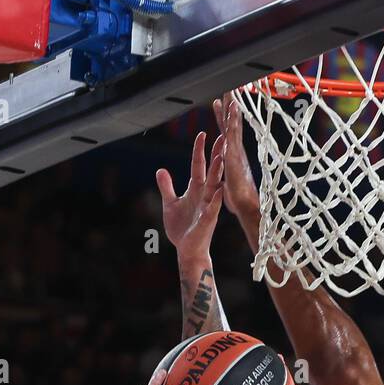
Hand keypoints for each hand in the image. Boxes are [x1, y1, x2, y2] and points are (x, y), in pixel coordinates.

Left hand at [156, 131, 224, 259]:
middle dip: (216, 154)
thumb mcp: (170, 203)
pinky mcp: (207, 221)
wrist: (186, 250)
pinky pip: (212, 208)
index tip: (202, 134)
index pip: (198, 166)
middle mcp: (204, 195)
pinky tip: (218, 190)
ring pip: (214, 186)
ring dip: (218, 172)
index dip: (199, 150)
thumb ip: (167, 187)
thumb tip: (161, 170)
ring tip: (221, 157)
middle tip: (222, 137)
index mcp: (195, 190)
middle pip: (211, 171)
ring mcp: (208, 207)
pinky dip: (215, 200)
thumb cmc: (181, 228)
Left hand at [213, 94, 259, 217]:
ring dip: (232, 108)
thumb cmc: (237, 199)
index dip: (225, 117)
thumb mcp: (225, 184)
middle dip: (230, 107)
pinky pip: (233, 134)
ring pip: (233, 125)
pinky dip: (233, 120)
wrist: (244, 206)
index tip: (222, 103)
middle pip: (232, 124)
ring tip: (232, 92)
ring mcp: (236, 151)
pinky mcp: (235, 155)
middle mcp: (235, 150)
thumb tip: (223, 179)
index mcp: (233, 155)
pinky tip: (233, 108)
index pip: (227, 132)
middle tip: (230, 89)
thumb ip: (224, 177)